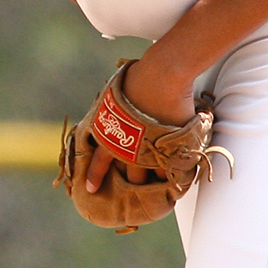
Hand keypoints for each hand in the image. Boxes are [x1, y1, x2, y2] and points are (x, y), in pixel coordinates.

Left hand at [84, 53, 195, 193]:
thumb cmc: (138, 79)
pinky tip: (177, 178)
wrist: (162, 75)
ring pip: (150, 175)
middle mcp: (127, 147)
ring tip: (161, 191)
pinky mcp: (170, 147)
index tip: (91, 190)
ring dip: (155, 182)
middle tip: (136, 192)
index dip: (95, 177)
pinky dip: (174, 173)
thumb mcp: (114, 94)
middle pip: (130, 174)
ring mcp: (149, 149)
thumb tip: (105, 112)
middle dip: (132, 184)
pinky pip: (171, 168)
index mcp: (110, 134)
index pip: (100, 161)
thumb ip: (110, 109)